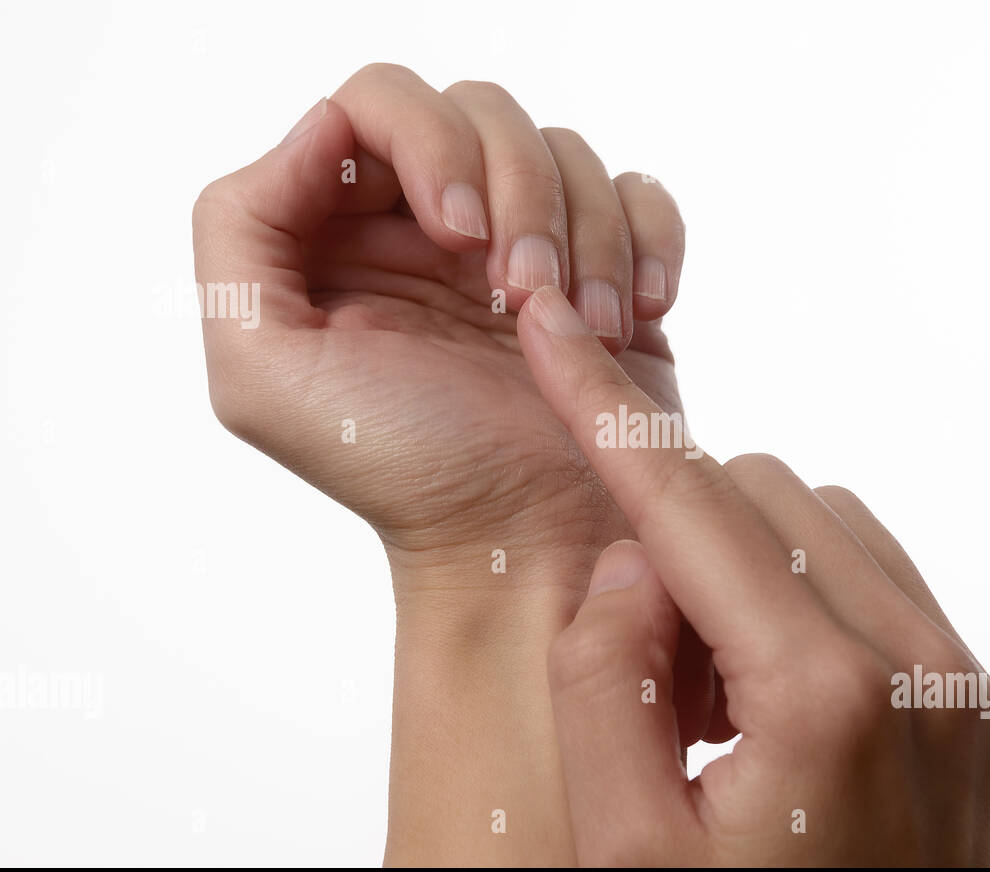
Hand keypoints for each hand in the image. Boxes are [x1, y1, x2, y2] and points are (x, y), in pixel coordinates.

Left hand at [193, 65, 686, 864]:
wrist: (530, 544)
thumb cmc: (406, 476)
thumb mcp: (260, 376)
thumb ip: (238, 235)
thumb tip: (322, 129)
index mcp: (345, 238)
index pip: (379, 107)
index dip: (424, 144)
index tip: (457, 233)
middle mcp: (432, 230)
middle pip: (481, 113)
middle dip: (516, 194)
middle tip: (520, 294)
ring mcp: (524, 246)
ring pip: (566, 152)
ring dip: (585, 237)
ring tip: (584, 330)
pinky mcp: (605, 273)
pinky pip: (640, 195)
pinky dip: (649, 240)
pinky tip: (633, 316)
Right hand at [517, 287, 989, 865]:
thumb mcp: (620, 844)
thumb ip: (606, 677)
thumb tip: (636, 560)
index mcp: (826, 702)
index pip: (690, 506)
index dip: (605, 413)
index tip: (555, 333)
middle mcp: (925, 677)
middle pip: (767, 501)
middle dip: (682, 545)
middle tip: (650, 668)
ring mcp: (970, 696)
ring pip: (832, 532)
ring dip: (750, 573)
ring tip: (716, 701)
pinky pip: (887, 592)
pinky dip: (815, 608)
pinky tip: (778, 707)